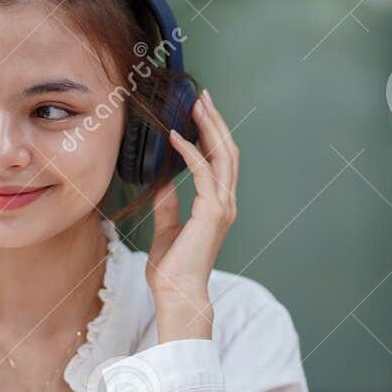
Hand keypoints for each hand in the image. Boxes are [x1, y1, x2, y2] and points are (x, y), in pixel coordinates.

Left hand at [148, 90, 237, 341]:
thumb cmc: (172, 271)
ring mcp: (222, 207)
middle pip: (227, 152)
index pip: (220, 161)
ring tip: (197, 106)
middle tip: (202, 97)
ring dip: (209, 128)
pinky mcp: (213, 212)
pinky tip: (176, 138)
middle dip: (215, 122)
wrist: (177, 294)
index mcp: (217, 207)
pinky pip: (204, 173)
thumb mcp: (166, 230)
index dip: (212, 134)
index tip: (199, 112)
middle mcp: (225, 203)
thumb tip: (164, 185)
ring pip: (223, 156)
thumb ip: (168, 206)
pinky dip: (190, 152)